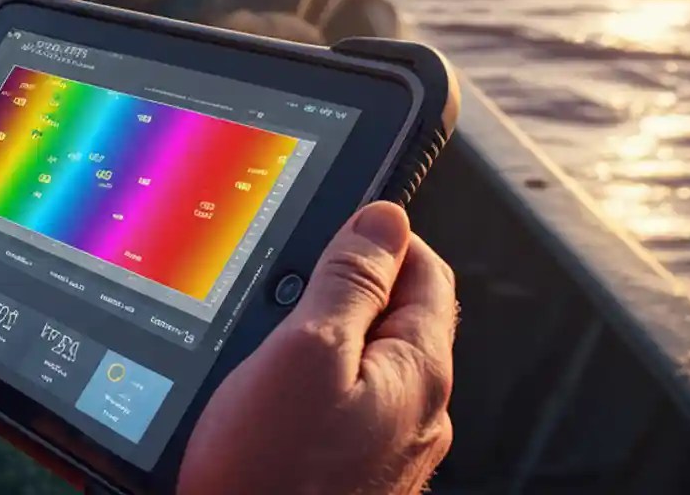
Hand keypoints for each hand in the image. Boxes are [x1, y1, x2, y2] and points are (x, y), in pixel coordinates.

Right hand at [178, 202, 455, 494]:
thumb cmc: (268, 479)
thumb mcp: (306, 354)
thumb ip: (351, 282)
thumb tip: (384, 219)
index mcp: (419, 373)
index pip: (425, 272)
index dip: (379, 237)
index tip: (330, 229)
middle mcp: (415, 412)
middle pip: (394, 314)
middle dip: (341, 289)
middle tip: (281, 294)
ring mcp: (384, 447)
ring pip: (361, 360)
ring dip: (318, 338)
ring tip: (264, 347)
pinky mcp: (349, 472)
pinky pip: (340, 404)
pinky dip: (306, 383)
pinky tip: (264, 397)